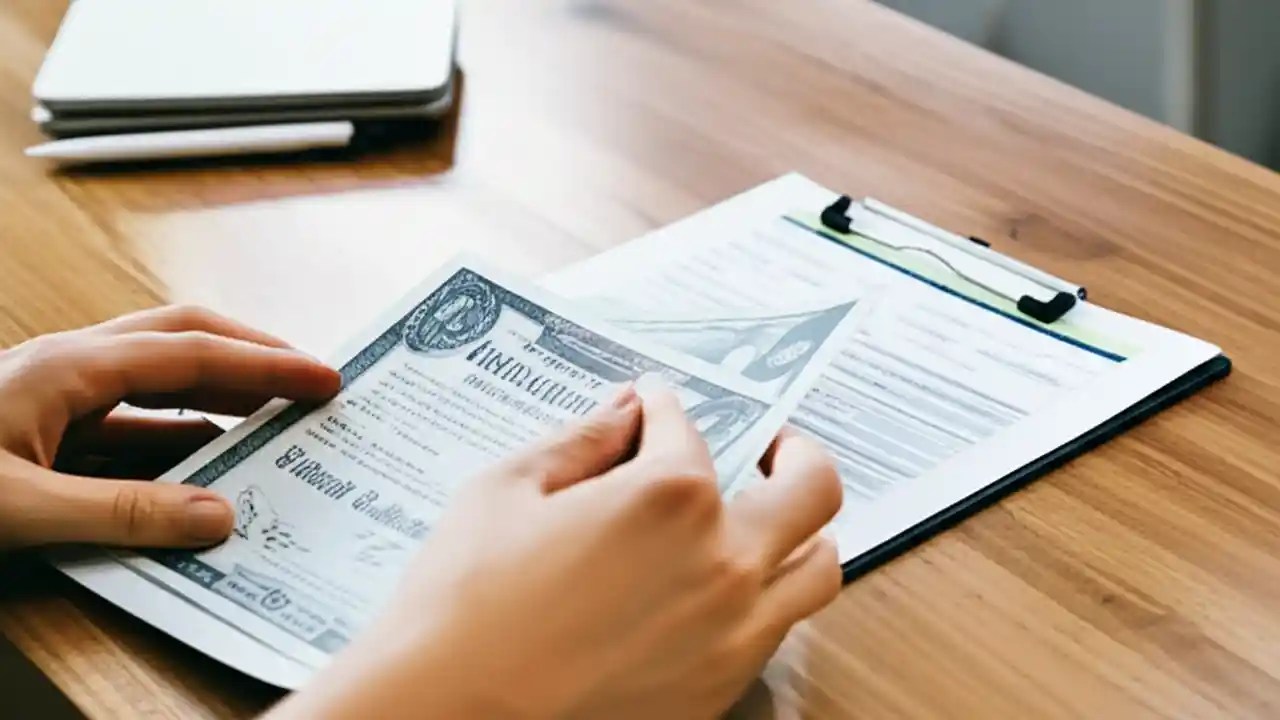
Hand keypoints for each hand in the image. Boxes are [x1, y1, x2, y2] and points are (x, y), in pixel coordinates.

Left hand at [0, 306, 340, 550]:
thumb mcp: (18, 508)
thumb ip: (120, 514)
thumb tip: (220, 516)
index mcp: (65, 368)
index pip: (190, 353)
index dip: (265, 366)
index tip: (326, 380)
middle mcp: (65, 367)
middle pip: (180, 340)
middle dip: (251, 358)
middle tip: (310, 383)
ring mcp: (50, 395)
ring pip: (154, 378)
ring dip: (217, 395)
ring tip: (273, 421)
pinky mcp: (38, 430)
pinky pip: (125, 420)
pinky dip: (175, 434)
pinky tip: (204, 461)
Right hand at [273, 380, 842, 719]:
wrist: (447, 712)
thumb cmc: (464, 601)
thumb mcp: (507, 489)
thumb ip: (581, 440)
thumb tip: (624, 414)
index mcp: (669, 496)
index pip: (689, 428)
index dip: (665, 406)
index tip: (653, 406)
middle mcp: (722, 560)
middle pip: (812, 488)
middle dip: (794, 451)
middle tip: (772, 446)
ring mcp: (733, 631)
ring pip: (820, 569)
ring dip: (805, 532)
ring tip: (774, 520)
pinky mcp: (721, 688)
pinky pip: (779, 630)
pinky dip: (769, 597)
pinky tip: (728, 588)